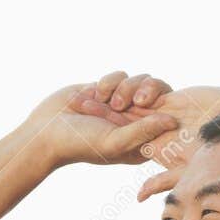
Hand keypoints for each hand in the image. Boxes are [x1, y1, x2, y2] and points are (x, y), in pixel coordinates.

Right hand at [20, 71, 177, 168]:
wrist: (46, 131)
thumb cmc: (81, 143)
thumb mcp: (116, 141)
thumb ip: (144, 131)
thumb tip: (173, 121)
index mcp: (143, 139)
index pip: (168, 116)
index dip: (163, 106)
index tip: (144, 107)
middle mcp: (135, 121)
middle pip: (159, 92)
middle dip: (145, 91)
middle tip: (134, 100)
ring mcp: (122, 103)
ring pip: (139, 80)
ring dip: (123, 88)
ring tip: (105, 102)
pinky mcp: (107, 89)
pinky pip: (120, 75)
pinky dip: (108, 82)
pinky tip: (94, 95)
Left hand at [72, 82, 219, 172]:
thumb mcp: (190, 174)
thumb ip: (164, 182)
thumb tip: (138, 197)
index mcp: (154, 149)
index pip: (120, 136)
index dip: (99, 127)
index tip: (76, 120)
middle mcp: (157, 130)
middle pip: (120, 115)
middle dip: (97, 106)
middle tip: (74, 100)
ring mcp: (166, 112)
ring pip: (133, 98)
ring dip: (122, 94)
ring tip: (116, 100)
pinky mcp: (177, 97)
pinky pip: (152, 87)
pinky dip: (144, 88)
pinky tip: (141, 97)